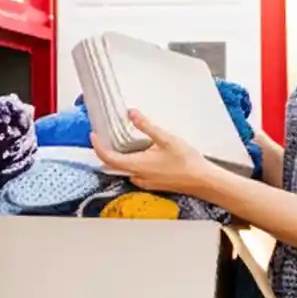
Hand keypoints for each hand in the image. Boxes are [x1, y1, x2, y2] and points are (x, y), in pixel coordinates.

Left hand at [91, 109, 216, 193]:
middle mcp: (137, 176)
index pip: (108, 157)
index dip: (97, 146)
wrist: (202, 180)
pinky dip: (131, 163)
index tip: (93, 135)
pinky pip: (134, 173)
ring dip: (119, 157)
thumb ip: (146, 126)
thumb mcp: (165, 138)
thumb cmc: (186, 162)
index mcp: (137, 165)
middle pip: (113, 164)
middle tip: (104, 136)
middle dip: (106, 151)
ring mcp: (144, 182)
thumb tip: (132, 114)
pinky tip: (140, 154)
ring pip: (124, 170)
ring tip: (121, 142)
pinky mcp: (152, 183)